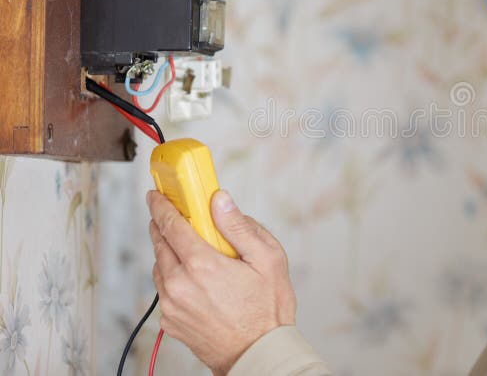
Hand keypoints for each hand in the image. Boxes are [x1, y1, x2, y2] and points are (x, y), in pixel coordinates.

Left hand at [147, 190, 296, 374]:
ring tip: (191, 250)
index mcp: (202, 265)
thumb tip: (220, 200)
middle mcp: (180, 285)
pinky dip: (173, 277)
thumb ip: (239, 226)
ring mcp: (172, 306)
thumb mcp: (267, 259)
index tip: (156, 195)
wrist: (258, 354)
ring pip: (160, 267)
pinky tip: (195, 279)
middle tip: (174, 215)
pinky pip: (164, 290)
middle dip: (164, 226)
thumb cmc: (268, 309)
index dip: (161, 206)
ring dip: (169, 253)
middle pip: (160, 244)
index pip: (171, 225)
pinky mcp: (170, 321)